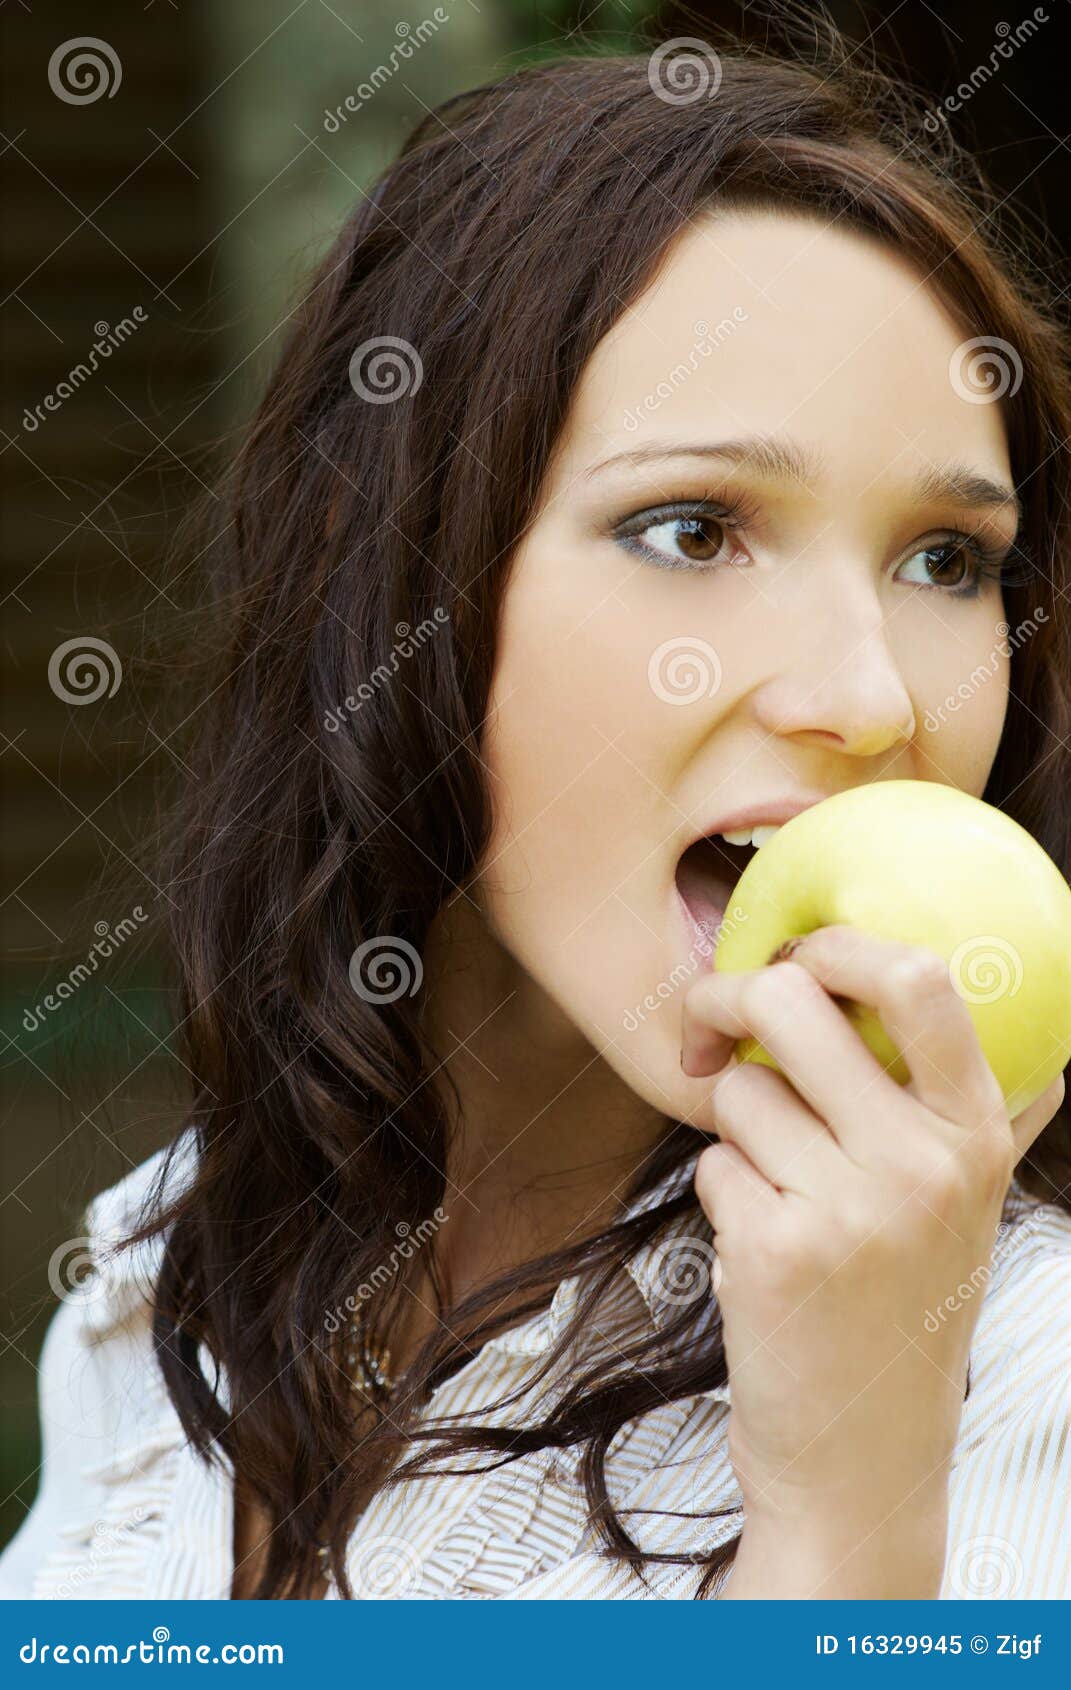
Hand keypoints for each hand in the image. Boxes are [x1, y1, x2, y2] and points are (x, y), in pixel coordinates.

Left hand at [682, 925, 1062, 1592]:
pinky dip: (720, 1188)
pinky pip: (711, 1159)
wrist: (858, 1464)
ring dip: (733, 1124)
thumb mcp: (966, 1213)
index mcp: (975, 1138)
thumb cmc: (901, 1322)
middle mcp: (922, 1166)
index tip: (800, 953)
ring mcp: (848, 1209)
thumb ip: (973, 1117)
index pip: (922, 981)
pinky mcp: (773, 1249)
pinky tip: (760, 1242)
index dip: (842, 942)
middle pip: (792, 1003)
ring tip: (775, 1187)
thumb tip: (1028, 1029)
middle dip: (729, 999)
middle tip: (712, 1025)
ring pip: (738, 1087)